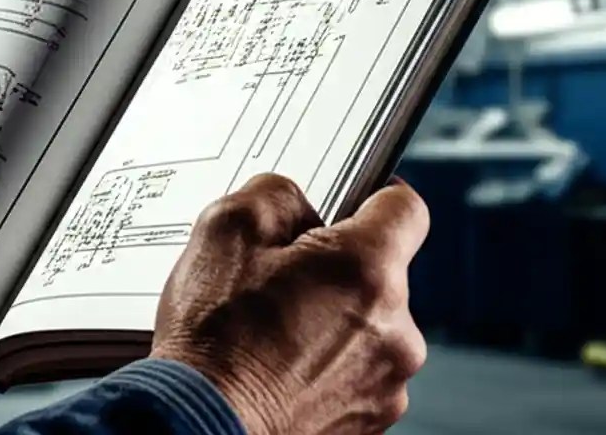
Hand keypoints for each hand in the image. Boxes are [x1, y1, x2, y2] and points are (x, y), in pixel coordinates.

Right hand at [151, 174, 428, 434]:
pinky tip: (280, 367)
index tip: (351, 203)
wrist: (199, 425)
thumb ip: (277, 193)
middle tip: (277, 281)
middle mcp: (395, 329)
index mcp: (367, 270)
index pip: (407, 209)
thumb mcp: (226, 229)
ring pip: (369, 326)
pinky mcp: (371, 420)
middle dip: (334, 269)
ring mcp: (387, 382)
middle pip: (380, 273)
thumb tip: (297, 204)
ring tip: (272, 332)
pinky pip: (358, 372)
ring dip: (332, 321)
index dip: (374, 197)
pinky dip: (326, 366)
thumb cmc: (213, 340)